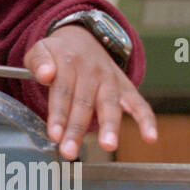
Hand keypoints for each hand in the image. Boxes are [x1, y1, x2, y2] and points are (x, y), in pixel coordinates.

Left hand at [24, 24, 157, 160]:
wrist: (82, 38)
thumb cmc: (58, 53)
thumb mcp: (40, 49)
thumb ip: (38, 61)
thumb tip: (45, 74)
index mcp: (70, 62)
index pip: (63, 91)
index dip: (58, 114)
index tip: (54, 134)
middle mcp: (93, 71)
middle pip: (84, 103)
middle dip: (76, 129)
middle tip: (69, 151)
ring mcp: (111, 81)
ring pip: (109, 105)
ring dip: (109, 126)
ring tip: (108, 145)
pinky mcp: (126, 88)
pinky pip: (140, 104)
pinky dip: (147, 120)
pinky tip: (150, 137)